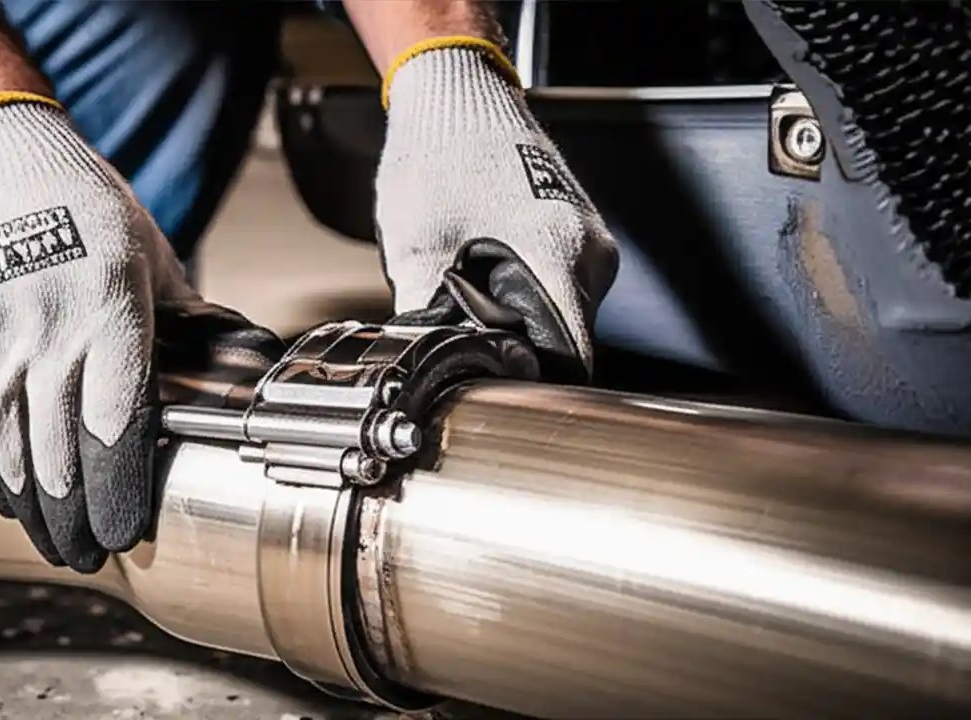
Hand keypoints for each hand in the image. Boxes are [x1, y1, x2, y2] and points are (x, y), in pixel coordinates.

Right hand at [0, 98, 279, 571]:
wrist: (0, 159)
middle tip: (88, 557)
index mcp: (109, 310)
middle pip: (58, 450)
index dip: (118, 489)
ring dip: (31, 505)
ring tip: (52, 544)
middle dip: (75, 516)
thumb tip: (251, 360)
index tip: (124, 534)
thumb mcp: (154, 258)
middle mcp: (46, 329)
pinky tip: (8, 498)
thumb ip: (194, 321)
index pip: (115, 423)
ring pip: (9, 445)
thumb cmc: (92, 209)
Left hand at [376, 45, 617, 378]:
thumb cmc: (439, 154)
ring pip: (561, 312)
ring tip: (471, 302)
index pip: (571, 357)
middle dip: (517, 352)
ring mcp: (589, 238)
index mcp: (562, 256)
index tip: (497, 388)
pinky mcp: (576, 229)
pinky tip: (484, 275)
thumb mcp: (415, 248)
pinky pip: (558, 283)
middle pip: (565, 339)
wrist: (455, 94)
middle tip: (467, 346)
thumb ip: (426, 316)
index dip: (531, 383)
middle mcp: (591, 251)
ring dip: (519, 321)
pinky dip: (523, 292)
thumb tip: (425, 363)